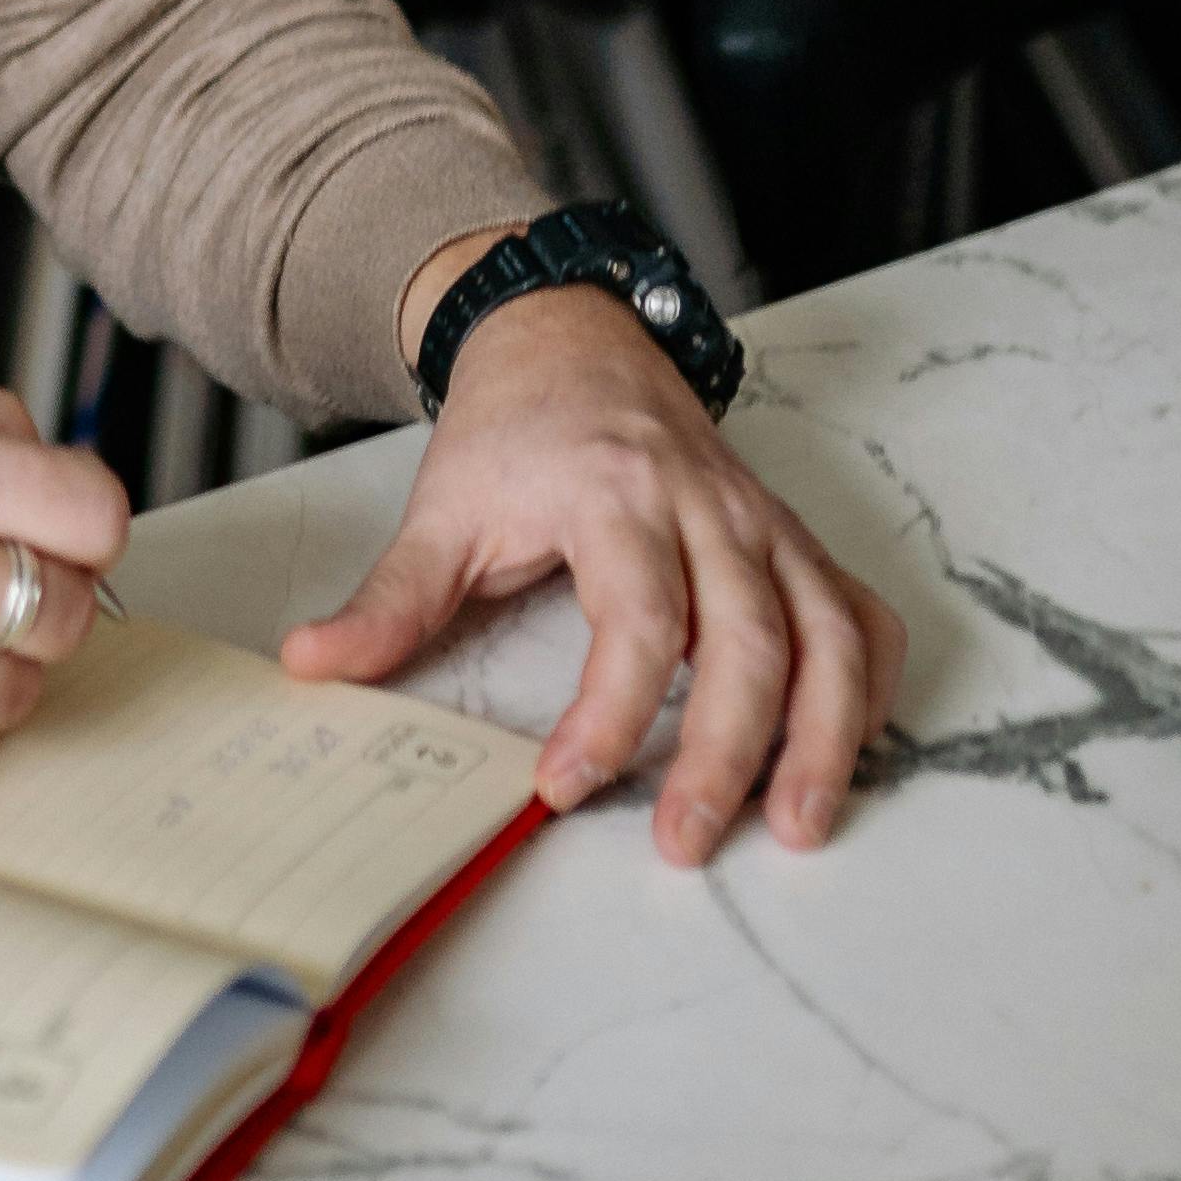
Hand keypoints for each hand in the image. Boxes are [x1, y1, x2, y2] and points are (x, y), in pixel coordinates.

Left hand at [278, 289, 903, 862]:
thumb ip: (390, 600)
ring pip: (827, 631)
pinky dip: (866, 686)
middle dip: (727, 752)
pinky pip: (859, 614)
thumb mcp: (440, 508)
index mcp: (616, 494)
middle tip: (686, 842)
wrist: (569, 337)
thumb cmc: (513, 429)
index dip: (610, 714)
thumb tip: (314, 667)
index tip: (565, 786)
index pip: (639, 619)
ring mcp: (762, 524)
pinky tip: (846, 749)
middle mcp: (707, 508)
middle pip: (750, 639)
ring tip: (796, 824)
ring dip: (823, 735)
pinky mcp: (792, 541)